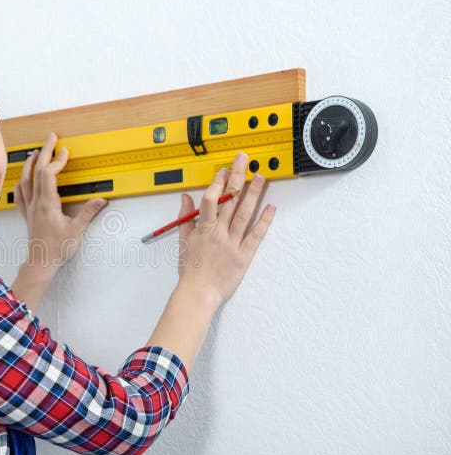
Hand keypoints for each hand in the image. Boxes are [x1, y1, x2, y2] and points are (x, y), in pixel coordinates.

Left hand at [14, 132, 107, 269]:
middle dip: (44, 152)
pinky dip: (21, 182)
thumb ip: (88, 213)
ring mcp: (30, 208)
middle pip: (36, 171)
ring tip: (37, 152)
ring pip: (25, 180)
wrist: (41, 263)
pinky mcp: (27, 214)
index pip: (48, 175)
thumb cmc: (57, 249)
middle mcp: (36, 203)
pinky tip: (23, 178)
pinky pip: (20, 194)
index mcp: (47, 204)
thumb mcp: (76, 231)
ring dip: (31, 163)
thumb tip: (101, 200)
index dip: (56, 161)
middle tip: (51, 138)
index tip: (65, 152)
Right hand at [175, 152, 275, 304]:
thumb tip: (186, 199)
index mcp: (203, 229)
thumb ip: (185, 218)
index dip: (218, 182)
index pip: (211, 199)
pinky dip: (264, 220)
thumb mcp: (183, 241)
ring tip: (260, 177)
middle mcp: (219, 233)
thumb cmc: (190, 270)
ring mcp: (233, 243)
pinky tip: (270, 207)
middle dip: (237, 177)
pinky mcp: (244, 255)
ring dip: (253, 193)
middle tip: (244, 161)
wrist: (199, 292)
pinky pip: (256, 235)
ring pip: (245, 213)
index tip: (224, 171)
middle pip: (230, 200)